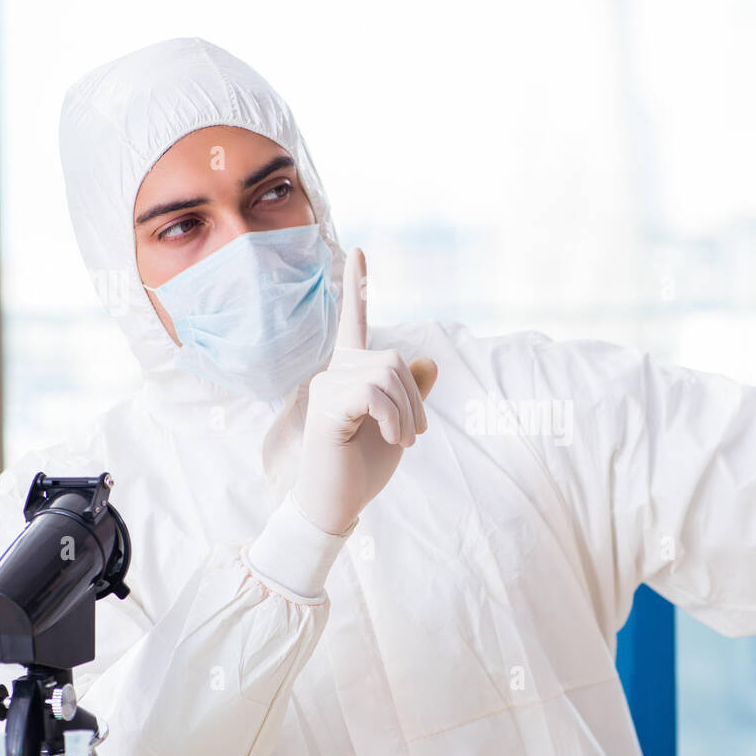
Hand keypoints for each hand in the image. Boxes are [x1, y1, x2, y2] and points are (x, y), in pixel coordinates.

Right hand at [293, 248, 437, 534]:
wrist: (336, 504)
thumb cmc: (361, 467)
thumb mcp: (398, 426)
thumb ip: (411, 394)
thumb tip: (430, 361)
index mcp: (350, 374)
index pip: (353, 322)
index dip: (358, 287)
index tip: (359, 251)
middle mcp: (333, 374)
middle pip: (393, 359)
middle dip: (415, 399)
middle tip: (415, 436)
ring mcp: (325, 389)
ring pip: (387, 376)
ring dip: (407, 414)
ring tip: (402, 441)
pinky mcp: (326, 409)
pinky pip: (374, 394)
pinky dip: (393, 418)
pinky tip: (390, 440)